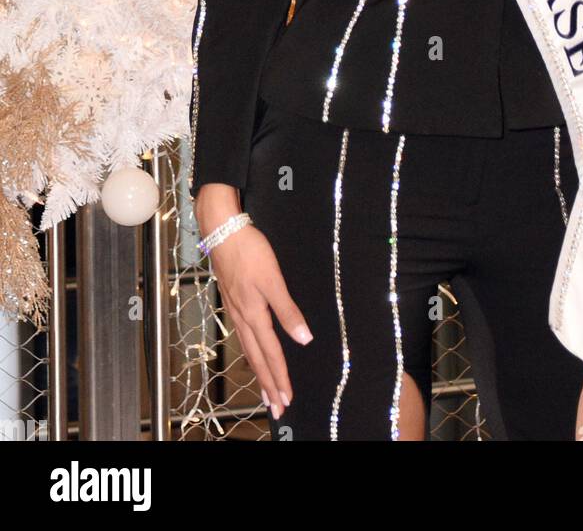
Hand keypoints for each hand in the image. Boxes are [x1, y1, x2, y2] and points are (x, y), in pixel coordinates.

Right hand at [195, 184, 311, 421]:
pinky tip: (253, 353)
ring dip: (259, 372)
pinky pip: (243, 336)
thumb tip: (304, 338)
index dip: (280, 377)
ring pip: (249, 349)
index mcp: (254, 314)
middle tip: (277, 408)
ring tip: (267, 391)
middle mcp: (243, 317)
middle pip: (258, 358)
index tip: (287, 399)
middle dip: (268, 384)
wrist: (222, 230)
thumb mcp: (273, 279)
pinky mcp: (232, 301)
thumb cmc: (249, 251)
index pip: (271, 353)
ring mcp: (235, 310)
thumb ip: (288, 310)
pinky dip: (250, 352)